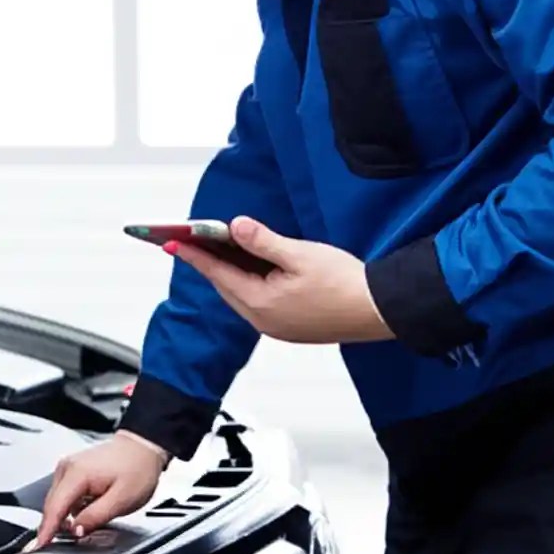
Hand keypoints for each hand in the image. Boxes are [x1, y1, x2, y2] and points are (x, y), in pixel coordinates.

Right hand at [25, 431, 165, 552]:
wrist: (142, 448)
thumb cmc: (137, 468)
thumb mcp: (121, 500)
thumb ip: (95, 517)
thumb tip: (76, 530)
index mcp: (77, 473)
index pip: (55, 507)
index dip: (47, 529)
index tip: (40, 543)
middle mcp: (67, 468)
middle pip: (52, 504)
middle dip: (55, 525)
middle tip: (63, 540)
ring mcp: (68, 467)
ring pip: (57, 500)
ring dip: (65, 515)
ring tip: (90, 518)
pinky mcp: (72, 470)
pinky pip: (64, 495)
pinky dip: (71, 506)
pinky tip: (88, 508)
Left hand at [166, 216, 395, 344]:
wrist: (380, 310)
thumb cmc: (345, 283)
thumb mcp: (300, 254)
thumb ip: (263, 241)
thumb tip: (236, 227)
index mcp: (261, 303)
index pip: (218, 273)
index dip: (194, 255)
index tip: (173, 243)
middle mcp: (263, 320)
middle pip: (227, 286)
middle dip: (210, 262)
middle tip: (191, 243)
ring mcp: (277, 326)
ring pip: (242, 295)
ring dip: (230, 272)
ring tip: (218, 250)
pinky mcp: (291, 326)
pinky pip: (258, 302)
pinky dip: (249, 283)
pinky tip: (252, 269)